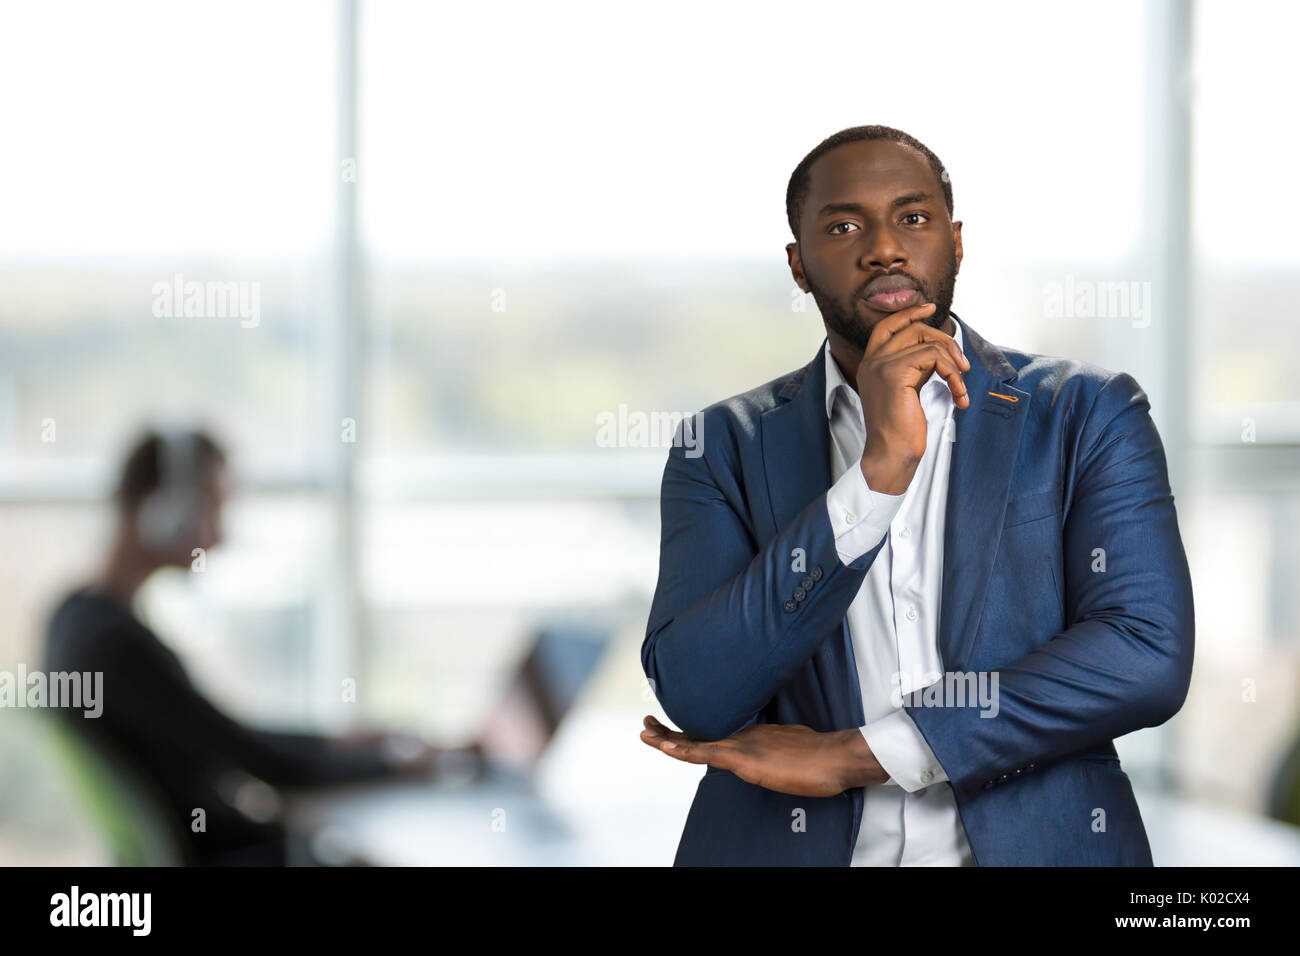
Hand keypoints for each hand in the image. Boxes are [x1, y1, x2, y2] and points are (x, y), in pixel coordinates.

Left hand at [639, 715, 886, 797]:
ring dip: (668, 740)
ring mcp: (741, 747)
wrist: (835, 757)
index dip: (686, 734)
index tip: (665, 730)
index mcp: (748, 738)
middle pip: (697, 735)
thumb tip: (766, 752)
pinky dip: (686, 750)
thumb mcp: (786, 751)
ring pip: (696, 743)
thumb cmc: (818, 757)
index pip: (711, 736)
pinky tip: (668, 747)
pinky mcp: (745, 758)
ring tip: (645, 733)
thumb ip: (771, 750)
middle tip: (645, 723)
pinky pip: (709, 755)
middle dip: (668, 731)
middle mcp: (740, 738)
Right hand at [855, 303, 969, 493]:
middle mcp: (872, 362)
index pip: (887, 326)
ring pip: (927, 342)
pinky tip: (958, 394)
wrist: (891, 455)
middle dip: (943, 339)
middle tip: (963, 363)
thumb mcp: (906, 391)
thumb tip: (937, 351)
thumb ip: (913, 368)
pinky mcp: (894, 374)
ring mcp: (881, 366)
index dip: (909, 313)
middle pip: (912, 328)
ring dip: (954, 362)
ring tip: (961, 385)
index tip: (930, 307)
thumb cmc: (900, 431)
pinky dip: (953, 374)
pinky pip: (933, 357)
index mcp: (870, 365)